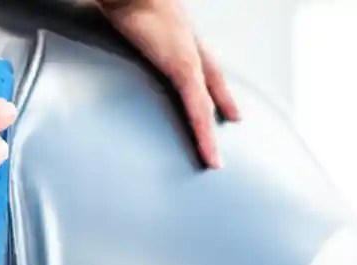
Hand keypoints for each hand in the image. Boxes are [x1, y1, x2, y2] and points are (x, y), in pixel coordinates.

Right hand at [98, 0, 240, 168]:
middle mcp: (191, 44)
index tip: (225, 95)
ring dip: (209, 133)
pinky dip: (203, 133)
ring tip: (213, 159)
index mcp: (181, 34)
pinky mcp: (183, 68)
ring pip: (205, 103)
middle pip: (213, 80)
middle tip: (235, 118)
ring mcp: (190, 58)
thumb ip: (135, 24)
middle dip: (223, 100)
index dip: (215, 79)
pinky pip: (197, 108)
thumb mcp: (134, 14)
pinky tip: (208, 151)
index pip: (204, 60)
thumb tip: (120, 22)